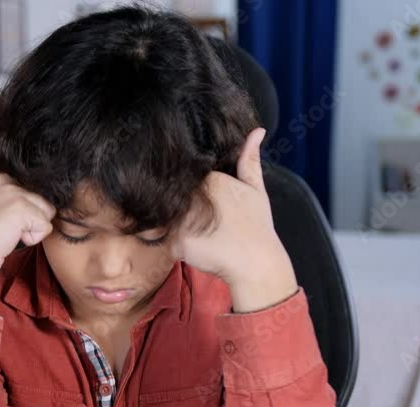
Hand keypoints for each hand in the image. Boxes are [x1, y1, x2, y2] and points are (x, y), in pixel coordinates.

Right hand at [0, 171, 55, 311]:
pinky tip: (9, 238)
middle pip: (42, 198)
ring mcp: (12, 191)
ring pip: (47, 211)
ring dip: (31, 227)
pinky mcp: (21, 208)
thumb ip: (13, 196)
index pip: (32, 189)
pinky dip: (32, 239)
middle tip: (2, 228)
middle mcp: (3, 177)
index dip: (22, 211)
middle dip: (29, 218)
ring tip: (6, 232)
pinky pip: (46, 226)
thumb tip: (47, 199)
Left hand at [172, 128, 296, 311]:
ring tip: (192, 232)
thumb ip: (250, 160)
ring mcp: (182, 219)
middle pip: (168, 195)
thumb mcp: (256, 189)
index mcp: (209, 179)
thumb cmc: (256, 226)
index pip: (181, 177)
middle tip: (191, 219)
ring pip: (162, 217)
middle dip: (173, 205)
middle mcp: (193, 196)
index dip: (183, 188)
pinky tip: (192, 246)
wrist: (256, 262)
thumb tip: (257, 131)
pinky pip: (163, 240)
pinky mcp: (176, 242)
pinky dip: (173, 244)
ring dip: (169, 224)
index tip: (193, 201)